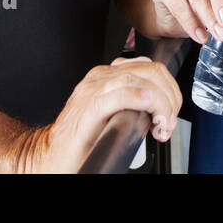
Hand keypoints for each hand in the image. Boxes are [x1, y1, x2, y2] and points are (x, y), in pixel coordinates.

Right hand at [6, 57, 182, 172]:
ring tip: (161, 125)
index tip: (171, 114)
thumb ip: (135, 101)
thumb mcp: (115, 111)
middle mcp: (102, 77)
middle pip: (152, 71)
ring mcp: (94, 90)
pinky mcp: (90, 107)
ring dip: (161, 103)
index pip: (152, 68)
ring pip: (141, 80)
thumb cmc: (82, 138)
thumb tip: (164, 107)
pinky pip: (121, 94)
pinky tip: (149, 110)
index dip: (170, 90)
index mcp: (109, 75)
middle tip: (168, 122)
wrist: (52, 155)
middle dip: (170, 97)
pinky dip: (141, 99)